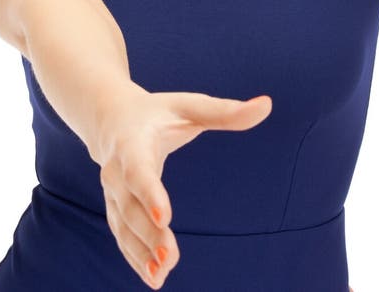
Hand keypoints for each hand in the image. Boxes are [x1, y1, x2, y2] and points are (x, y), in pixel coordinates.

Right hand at [95, 85, 272, 288]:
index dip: (149, 192)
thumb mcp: (188, 106)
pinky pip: (122, 236)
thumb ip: (225, 111)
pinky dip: (134, 257)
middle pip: (130, 205)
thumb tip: (267, 105)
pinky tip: (153, 277)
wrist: (111, 118)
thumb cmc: (157, 112)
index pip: (138, 169)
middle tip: (169, 258)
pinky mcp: (115, 208)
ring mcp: (113, 192)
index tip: (164, 217)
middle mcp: (116, 170)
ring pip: (124, 226)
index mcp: (132, 142)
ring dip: (140, 251)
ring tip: (161, 275)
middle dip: (147, 233)